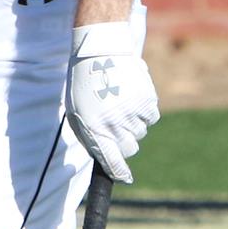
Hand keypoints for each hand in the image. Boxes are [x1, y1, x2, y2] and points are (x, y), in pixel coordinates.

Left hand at [66, 19, 158, 183]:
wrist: (102, 52)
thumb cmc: (85, 84)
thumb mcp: (77, 112)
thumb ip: (90, 137)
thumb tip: (105, 159)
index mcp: (95, 129)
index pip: (113, 162)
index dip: (119, 173)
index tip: (124, 177)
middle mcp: (116, 125)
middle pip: (129, 148)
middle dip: (122, 141)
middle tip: (113, 123)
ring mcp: (134, 114)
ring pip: (140, 132)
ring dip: (131, 124)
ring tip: (118, 102)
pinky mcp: (148, 102)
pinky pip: (150, 118)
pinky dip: (143, 112)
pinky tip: (130, 96)